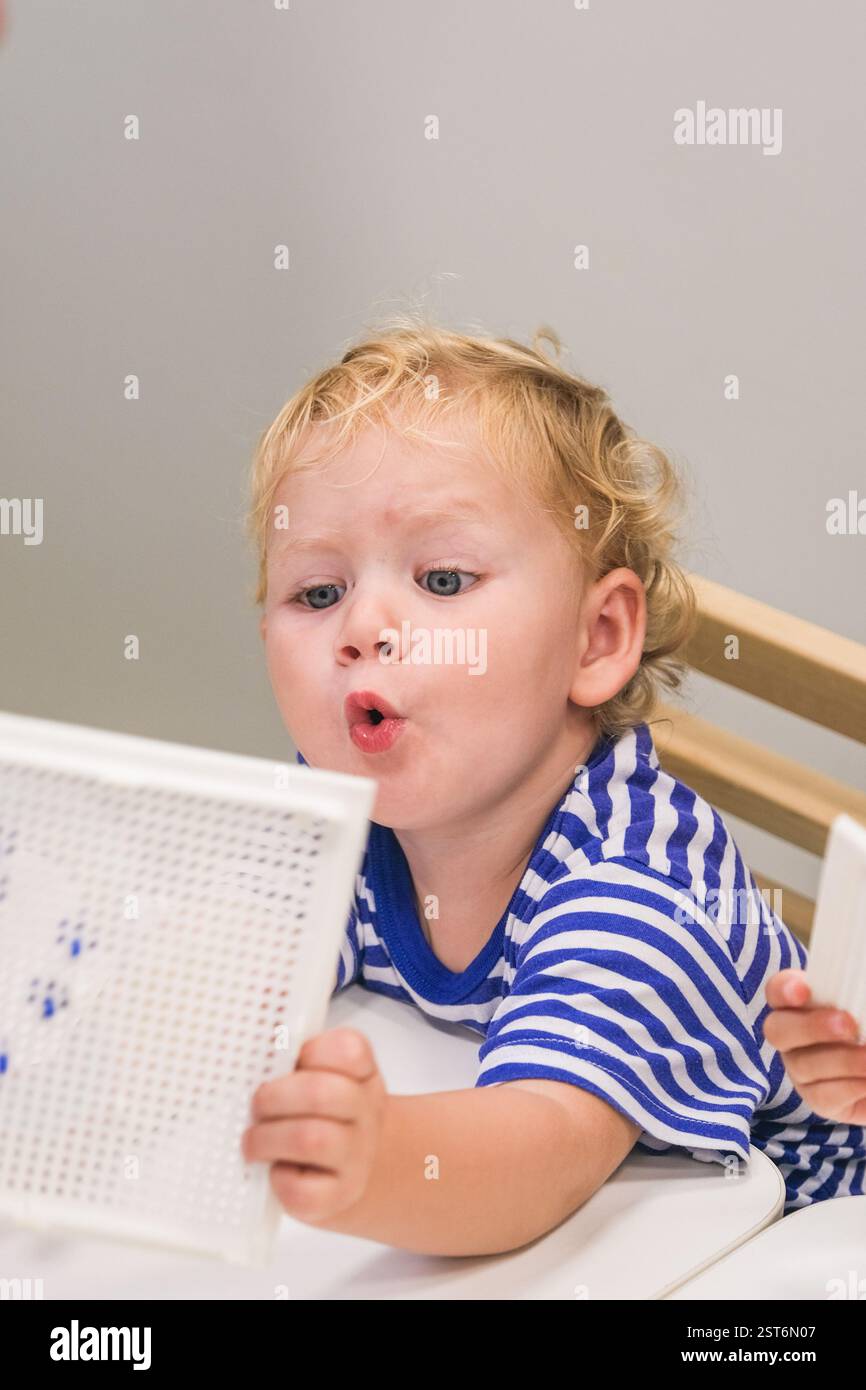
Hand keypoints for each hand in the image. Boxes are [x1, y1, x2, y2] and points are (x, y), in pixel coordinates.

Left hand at [241, 1026, 386, 1224]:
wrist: (356, 1172)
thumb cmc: (323, 1116)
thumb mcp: (321, 1077)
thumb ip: (294, 1056)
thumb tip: (252, 1036)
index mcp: (362, 1075)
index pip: (349, 1049)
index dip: (312, 1051)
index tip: (291, 1060)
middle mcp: (367, 1113)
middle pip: (320, 1093)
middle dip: (274, 1097)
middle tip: (256, 1105)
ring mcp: (357, 1157)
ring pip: (311, 1138)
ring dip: (268, 1138)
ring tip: (253, 1142)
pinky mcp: (338, 1197)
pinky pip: (302, 1189)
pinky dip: (278, 1180)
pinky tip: (275, 1171)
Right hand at [763, 969, 865, 1123]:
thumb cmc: (865, 1028)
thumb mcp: (860, 1008)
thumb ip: (856, 1001)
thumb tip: (860, 1004)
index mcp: (798, 1004)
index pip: (777, 991)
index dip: (784, 989)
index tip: (804, 990)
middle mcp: (790, 1036)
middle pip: (777, 1030)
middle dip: (811, 1027)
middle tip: (849, 1026)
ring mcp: (799, 1069)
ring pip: (804, 1065)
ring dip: (844, 1060)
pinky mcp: (817, 1099)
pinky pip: (823, 1096)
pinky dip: (851, 1087)